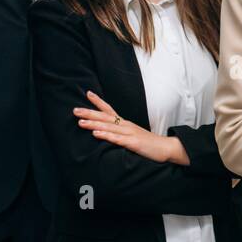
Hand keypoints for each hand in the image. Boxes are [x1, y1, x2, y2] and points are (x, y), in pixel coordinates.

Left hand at [74, 90, 189, 164]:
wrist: (167, 148)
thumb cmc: (149, 143)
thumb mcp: (133, 136)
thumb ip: (121, 133)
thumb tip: (108, 132)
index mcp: (125, 123)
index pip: (110, 110)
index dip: (98, 102)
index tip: (88, 93)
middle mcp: (126, 125)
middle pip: (105, 117)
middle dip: (89, 113)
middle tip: (75, 110)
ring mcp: (130, 133)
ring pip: (109, 127)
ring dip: (94, 124)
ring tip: (80, 122)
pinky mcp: (133, 143)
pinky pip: (117, 139)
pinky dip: (106, 136)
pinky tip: (96, 135)